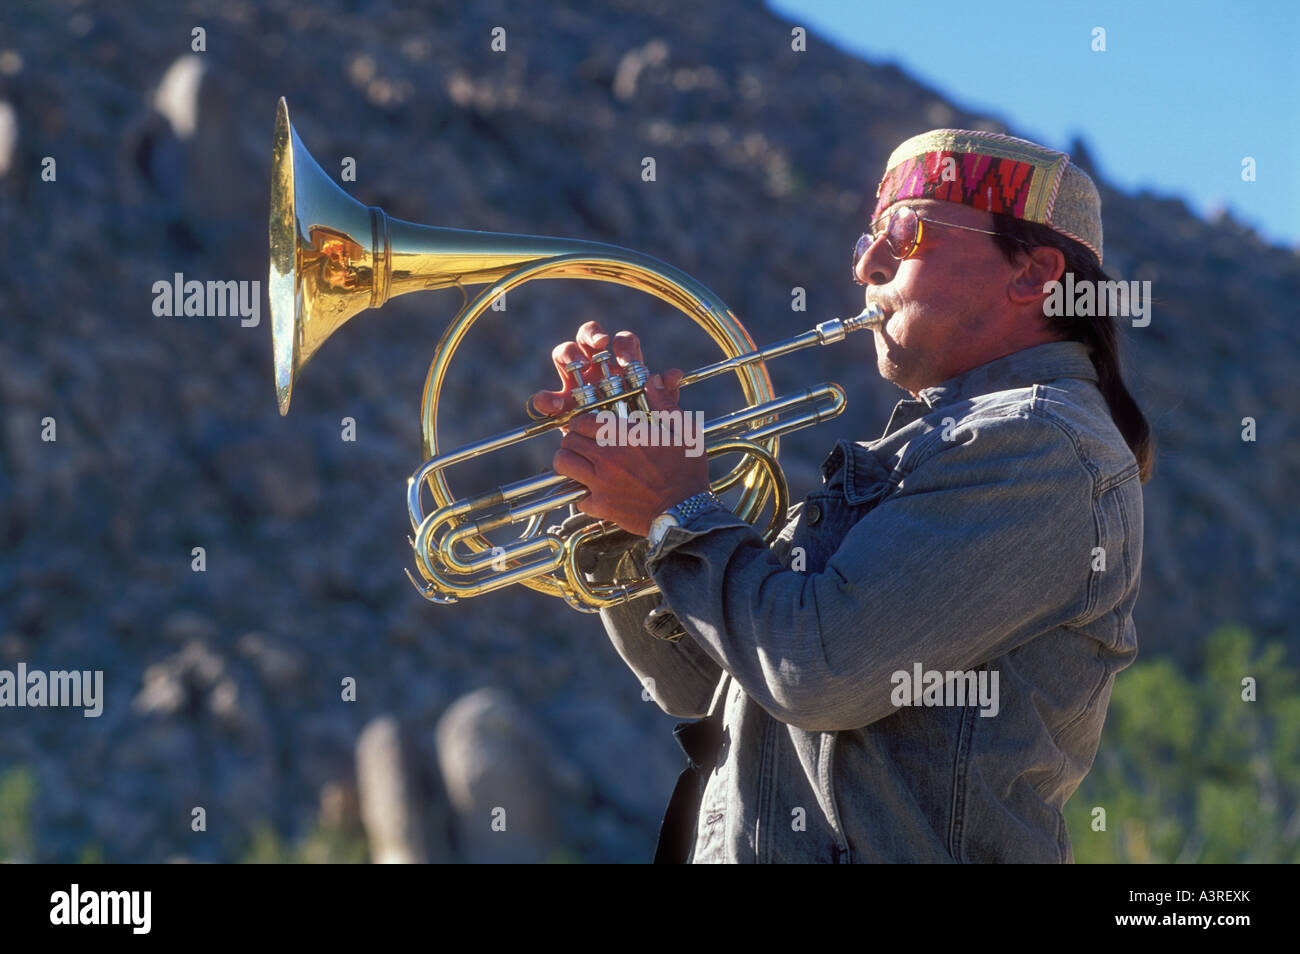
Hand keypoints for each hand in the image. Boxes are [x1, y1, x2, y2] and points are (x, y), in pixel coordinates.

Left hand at [536, 322, 709, 536]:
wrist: (686, 511)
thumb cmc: (687, 470)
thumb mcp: (683, 431)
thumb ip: (664, 404)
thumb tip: (655, 380)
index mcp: (626, 435)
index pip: (583, 420)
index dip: (581, 422)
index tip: (587, 426)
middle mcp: (608, 456)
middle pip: (568, 440)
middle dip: (573, 440)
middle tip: (582, 445)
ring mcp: (602, 482)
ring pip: (563, 464)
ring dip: (569, 462)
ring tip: (579, 464)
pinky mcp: (602, 506)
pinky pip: (577, 496)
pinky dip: (582, 494)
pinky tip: (593, 492)